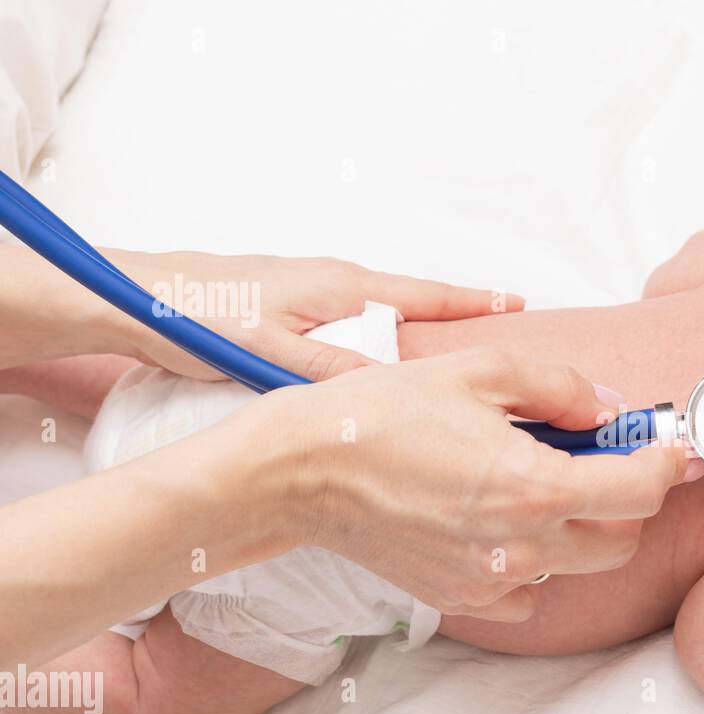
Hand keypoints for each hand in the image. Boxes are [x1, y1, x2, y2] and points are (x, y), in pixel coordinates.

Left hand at [109, 250, 522, 380]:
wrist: (133, 294)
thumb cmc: (201, 317)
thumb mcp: (274, 355)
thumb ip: (335, 371)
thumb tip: (393, 390)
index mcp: (342, 287)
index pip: (426, 296)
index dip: (475, 303)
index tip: (518, 304)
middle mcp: (333, 281)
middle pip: (411, 300)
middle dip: (456, 316)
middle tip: (497, 336)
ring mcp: (311, 289)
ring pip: (380, 312)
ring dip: (415, 330)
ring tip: (446, 356)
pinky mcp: (289, 302)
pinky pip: (352, 319)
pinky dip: (377, 335)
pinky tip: (374, 361)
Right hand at [255, 347, 703, 621]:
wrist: (303, 472)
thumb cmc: (382, 414)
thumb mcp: (480, 371)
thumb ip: (560, 388)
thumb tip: (608, 409)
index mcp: (532, 486)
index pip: (639, 491)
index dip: (668, 464)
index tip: (676, 448)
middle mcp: (520, 546)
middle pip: (621, 540)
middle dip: (628, 500)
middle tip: (606, 460)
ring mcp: (491, 581)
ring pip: (576, 565)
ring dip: (578, 526)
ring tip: (537, 481)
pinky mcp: (464, 599)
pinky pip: (530, 589)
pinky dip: (534, 557)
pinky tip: (500, 520)